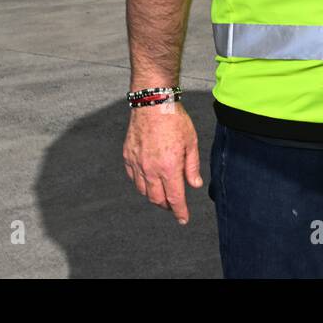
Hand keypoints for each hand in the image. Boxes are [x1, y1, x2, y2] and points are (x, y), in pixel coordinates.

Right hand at [123, 101, 203, 224]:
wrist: (153, 103)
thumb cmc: (174, 120)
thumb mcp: (191, 143)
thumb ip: (192, 166)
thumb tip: (195, 185)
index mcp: (169, 167)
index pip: (175, 198)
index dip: (180, 212)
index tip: (183, 219)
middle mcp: (151, 169)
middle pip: (157, 199)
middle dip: (167, 206)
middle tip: (175, 205)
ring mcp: (137, 164)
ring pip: (144, 191)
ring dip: (154, 196)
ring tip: (163, 193)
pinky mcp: (128, 156)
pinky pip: (133, 178)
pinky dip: (141, 183)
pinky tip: (149, 180)